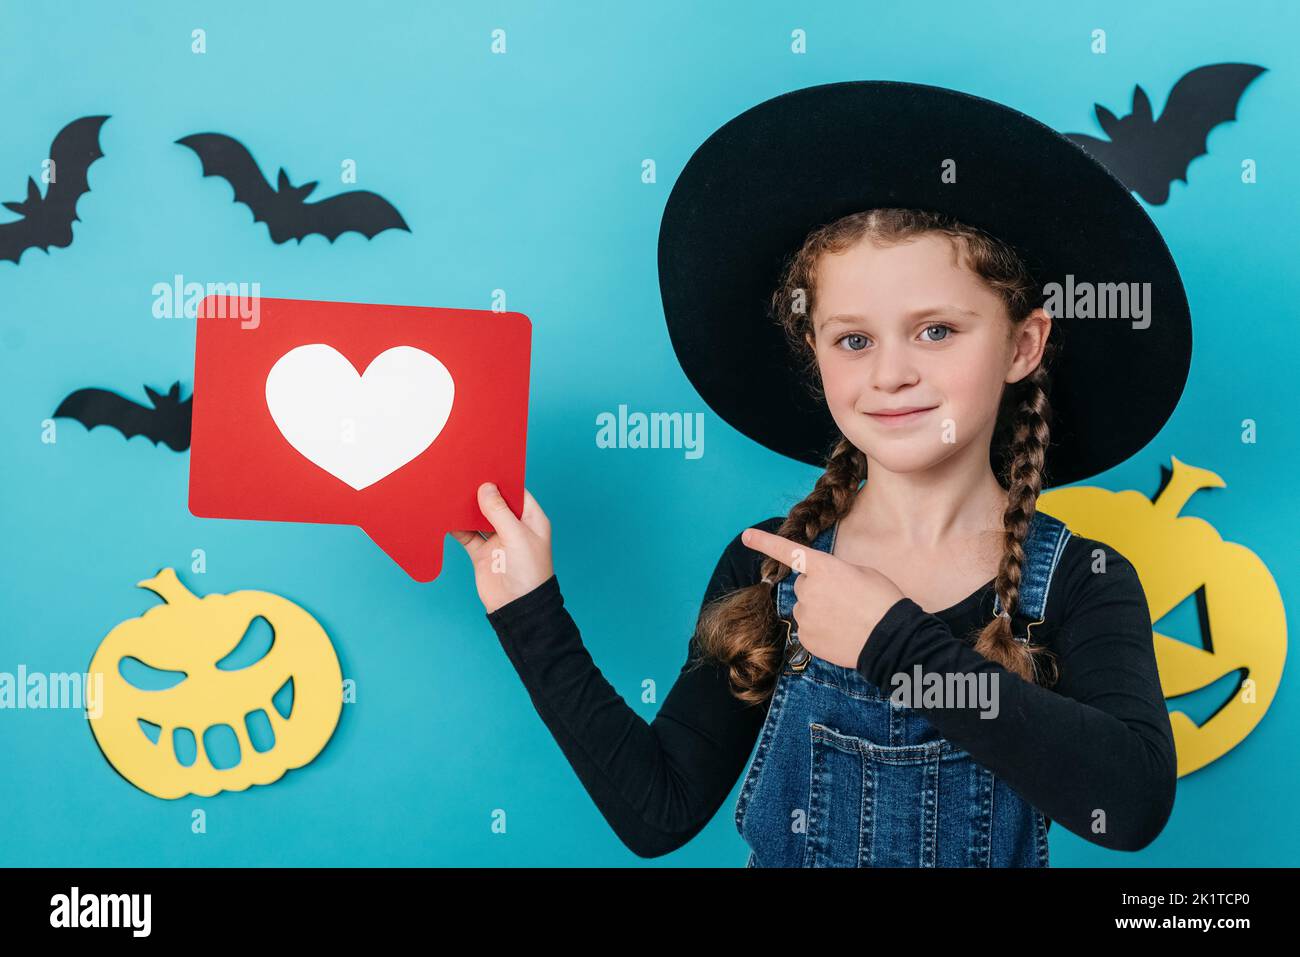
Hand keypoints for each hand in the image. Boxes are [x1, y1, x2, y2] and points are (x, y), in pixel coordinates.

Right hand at [449, 483, 554, 614]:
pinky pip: (467, 535)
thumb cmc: (528, 572)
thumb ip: (499, 512)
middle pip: (495, 503)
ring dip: (467, 509)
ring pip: (479, 518)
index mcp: (531, 519)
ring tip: (451, 491)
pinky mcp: (482, 553)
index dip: (501, 480)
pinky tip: (445, 516)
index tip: (484, 465)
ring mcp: (497, 540)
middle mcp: (514, 527)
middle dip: (480, 492)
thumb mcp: (516, 536)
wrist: (517, 608)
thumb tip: (485, 487)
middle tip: (462, 475)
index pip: (516, 492)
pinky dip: (457, 527)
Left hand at [742, 527, 906, 668]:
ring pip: (805, 608)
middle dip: (819, 590)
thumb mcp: (862, 573)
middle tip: (845, 600)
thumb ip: (835, 572)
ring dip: (819, 611)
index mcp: (824, 568)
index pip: (789, 552)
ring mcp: (805, 616)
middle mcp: (808, 590)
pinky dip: (821, 631)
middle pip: (804, 586)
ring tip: (846, 619)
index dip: (765, 542)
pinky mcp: (806, 638)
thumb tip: (824, 582)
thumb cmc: (883, 601)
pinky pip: (807, 629)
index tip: (746, 536)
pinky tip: (841, 633)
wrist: (891, 639)